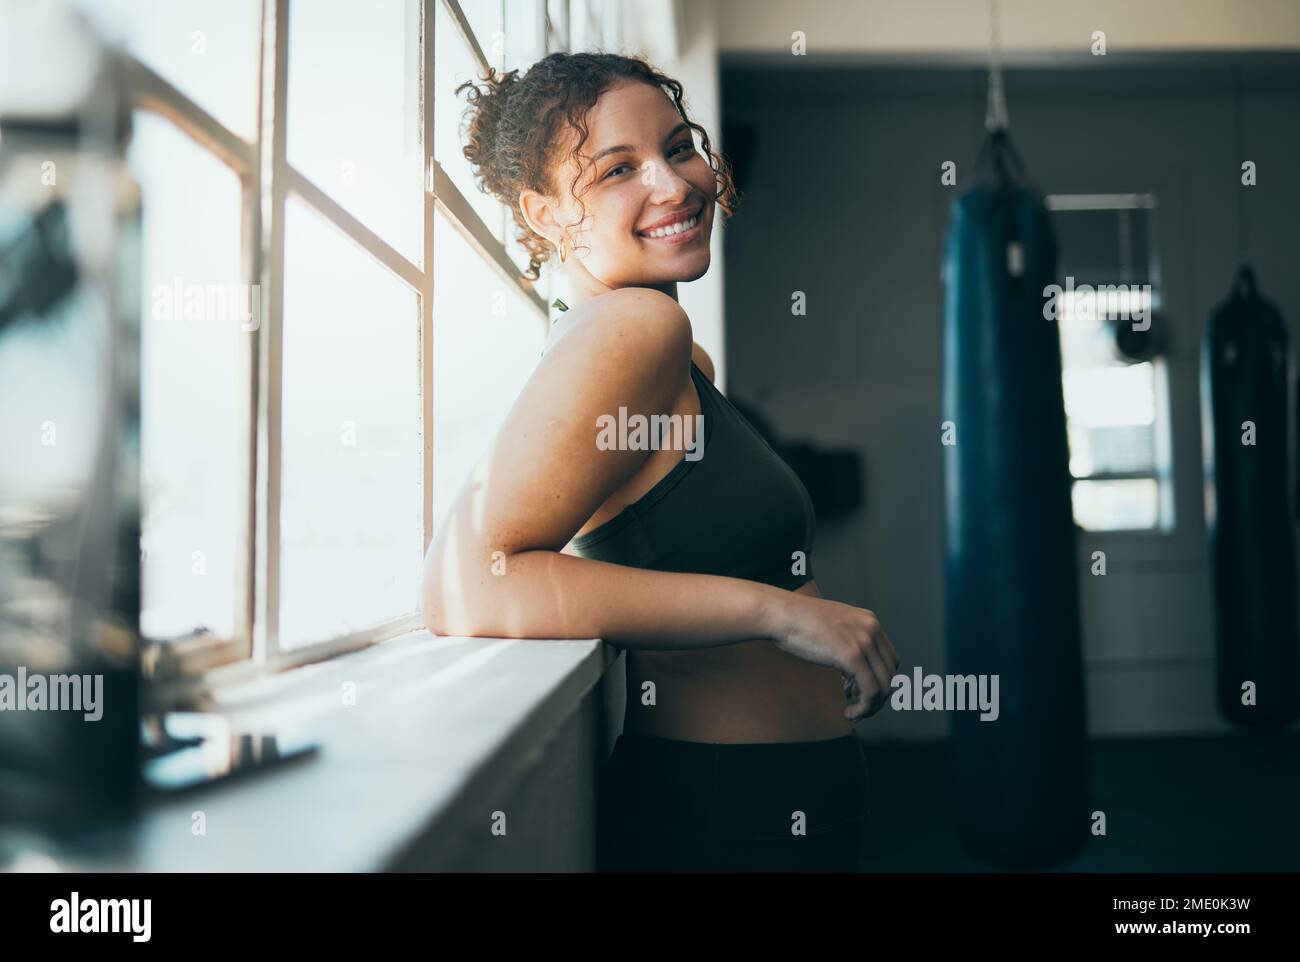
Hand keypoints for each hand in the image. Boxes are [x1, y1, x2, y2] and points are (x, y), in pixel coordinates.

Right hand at [762, 591, 900, 720]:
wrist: (781, 613)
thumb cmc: (797, 622)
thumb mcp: (833, 628)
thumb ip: (848, 644)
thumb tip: (853, 673)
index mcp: (869, 621)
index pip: (889, 660)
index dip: (879, 681)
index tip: (859, 692)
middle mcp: (872, 629)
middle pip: (890, 674)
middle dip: (877, 696)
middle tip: (859, 706)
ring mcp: (864, 641)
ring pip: (884, 686)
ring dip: (871, 706)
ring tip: (854, 712)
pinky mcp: (853, 655)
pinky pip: (870, 691)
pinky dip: (863, 708)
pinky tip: (849, 712)